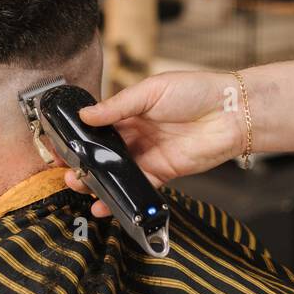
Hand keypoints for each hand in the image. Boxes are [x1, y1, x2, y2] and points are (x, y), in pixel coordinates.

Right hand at [63, 71, 247, 216]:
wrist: (232, 112)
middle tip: (66, 169)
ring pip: (117, 172)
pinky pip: (137, 188)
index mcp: (131, 110)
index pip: (99, 125)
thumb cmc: (196, 91)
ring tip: (78, 185)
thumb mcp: (151, 90)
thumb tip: (85, 115)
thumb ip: (118, 106)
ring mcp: (149, 154)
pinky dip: (120, 197)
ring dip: (97, 181)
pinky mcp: (162, 173)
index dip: (81, 135)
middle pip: (104, 151)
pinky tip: (104, 203)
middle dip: (84, 161)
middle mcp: (137, 134)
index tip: (62, 143)